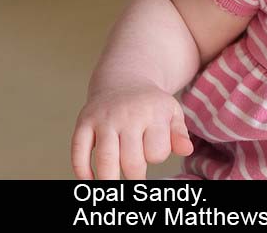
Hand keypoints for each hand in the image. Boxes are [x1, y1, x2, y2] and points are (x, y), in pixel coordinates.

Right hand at [71, 85, 194, 179]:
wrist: (123, 79)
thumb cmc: (151, 105)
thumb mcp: (171, 113)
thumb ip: (179, 133)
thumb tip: (187, 150)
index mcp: (153, 114)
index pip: (156, 152)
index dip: (156, 157)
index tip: (153, 153)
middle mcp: (127, 116)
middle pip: (131, 161)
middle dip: (135, 176)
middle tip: (136, 177)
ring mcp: (104, 118)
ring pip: (105, 159)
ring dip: (109, 180)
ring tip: (113, 188)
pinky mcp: (84, 121)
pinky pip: (79, 150)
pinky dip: (82, 170)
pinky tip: (89, 180)